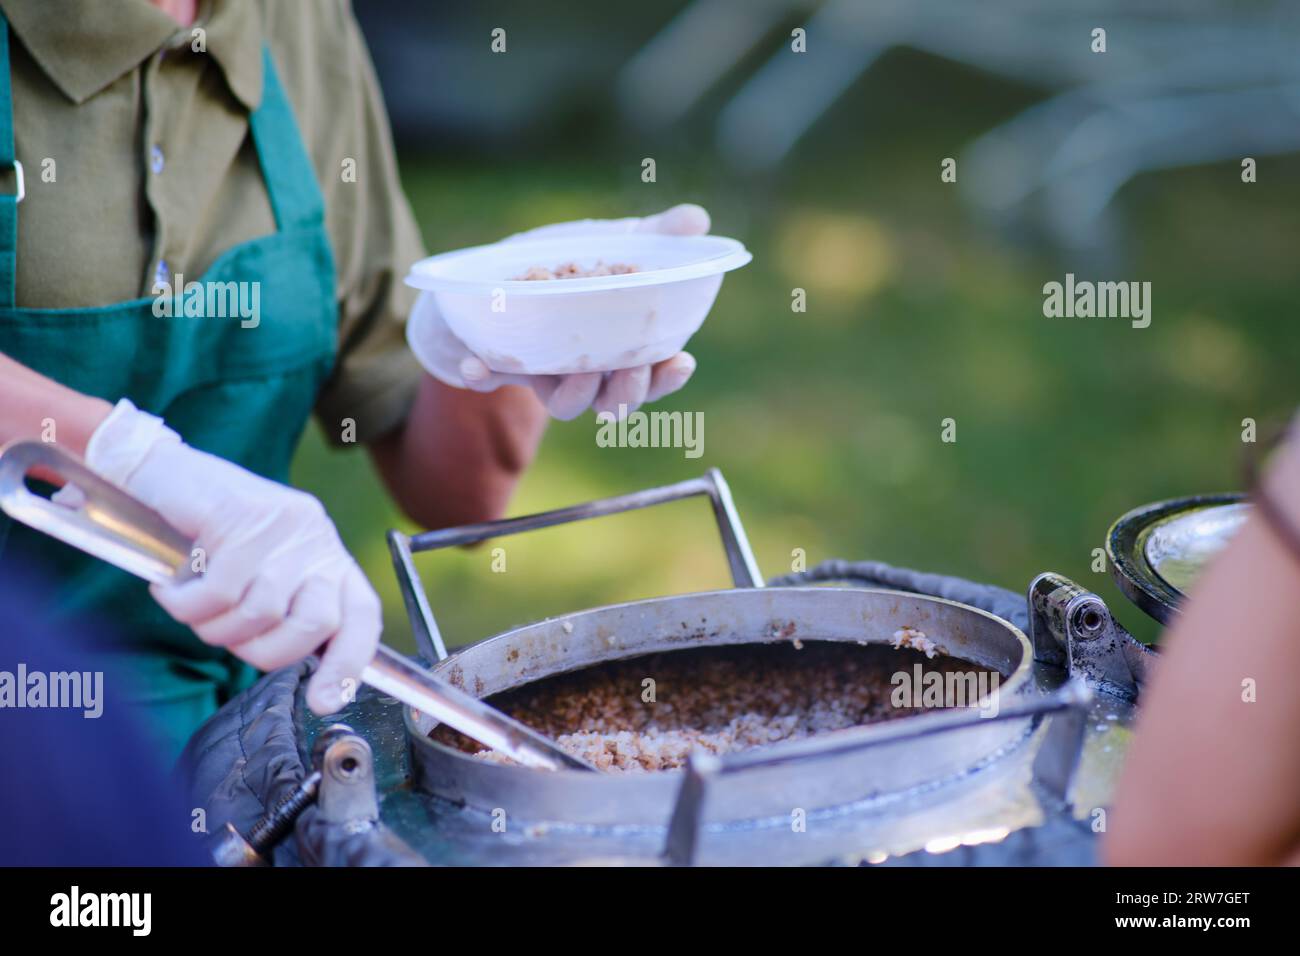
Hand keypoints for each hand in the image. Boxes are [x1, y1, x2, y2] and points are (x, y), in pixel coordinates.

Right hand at [78, 400, 380, 714]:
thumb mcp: (259, 574)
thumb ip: (283, 612)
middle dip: (262, 649)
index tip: (323, 700)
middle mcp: (316, 539)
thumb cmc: (209, 532)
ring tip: (191, 602)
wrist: (161, 470)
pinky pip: (218, 591)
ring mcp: (282, 525)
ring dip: (212, 625)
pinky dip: (184, 603)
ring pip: (260, 612)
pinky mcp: (242, 514)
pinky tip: (171, 587)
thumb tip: (312, 679)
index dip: (348, 664)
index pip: (362, 615)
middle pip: (315, 623)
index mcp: (327, 556)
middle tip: (224, 632)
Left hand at [407, 203, 706, 419]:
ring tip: (577, 373)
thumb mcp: (615, 241)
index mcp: (622, 346)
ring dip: (573, 395)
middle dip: (626, 392)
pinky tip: (475, 365)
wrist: (504, 264)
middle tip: (629, 366)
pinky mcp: (503, 360)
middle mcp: (587, 368)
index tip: (680, 360)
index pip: (654, 376)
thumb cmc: (572, 257)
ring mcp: (546, 369)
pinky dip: (484, 376)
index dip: (669, 377)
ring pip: (564, 404)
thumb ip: (656, 236)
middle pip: (614, 401)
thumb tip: (696, 221)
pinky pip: (492, 378)